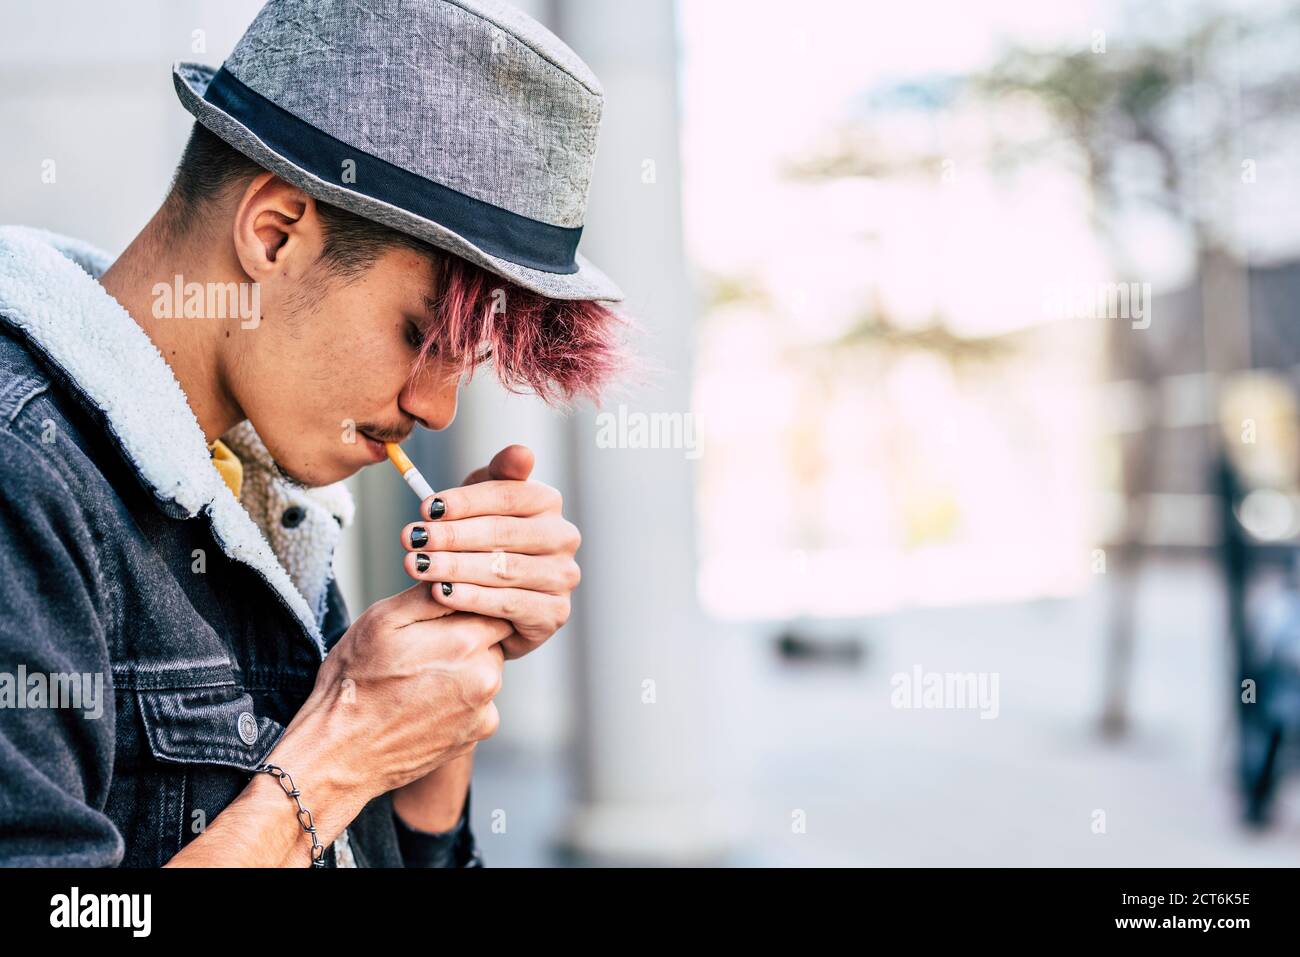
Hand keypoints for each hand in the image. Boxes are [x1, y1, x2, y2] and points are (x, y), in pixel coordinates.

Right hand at [269, 581, 509, 834]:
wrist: (341, 755)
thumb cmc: (355, 682)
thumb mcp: (381, 620)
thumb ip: (429, 592)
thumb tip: (456, 570)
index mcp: (466, 639)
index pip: (487, 603)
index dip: (462, 604)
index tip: (439, 613)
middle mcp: (487, 675)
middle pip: (490, 637)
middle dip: (464, 636)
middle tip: (421, 649)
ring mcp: (485, 708)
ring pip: (485, 668)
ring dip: (463, 667)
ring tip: (418, 679)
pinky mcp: (479, 733)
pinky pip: (480, 702)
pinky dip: (460, 699)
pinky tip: (425, 703)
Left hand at [400, 444, 580, 659]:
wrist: (496, 600)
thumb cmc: (487, 540)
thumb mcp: (486, 503)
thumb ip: (499, 474)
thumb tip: (523, 453)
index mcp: (548, 502)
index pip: (506, 496)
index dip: (464, 501)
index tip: (426, 508)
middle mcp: (563, 537)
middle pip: (502, 532)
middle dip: (451, 536)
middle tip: (412, 538)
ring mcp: (563, 576)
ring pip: (502, 569)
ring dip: (454, 567)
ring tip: (417, 565)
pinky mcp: (555, 613)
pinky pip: (508, 604)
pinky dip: (471, 598)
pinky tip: (441, 592)